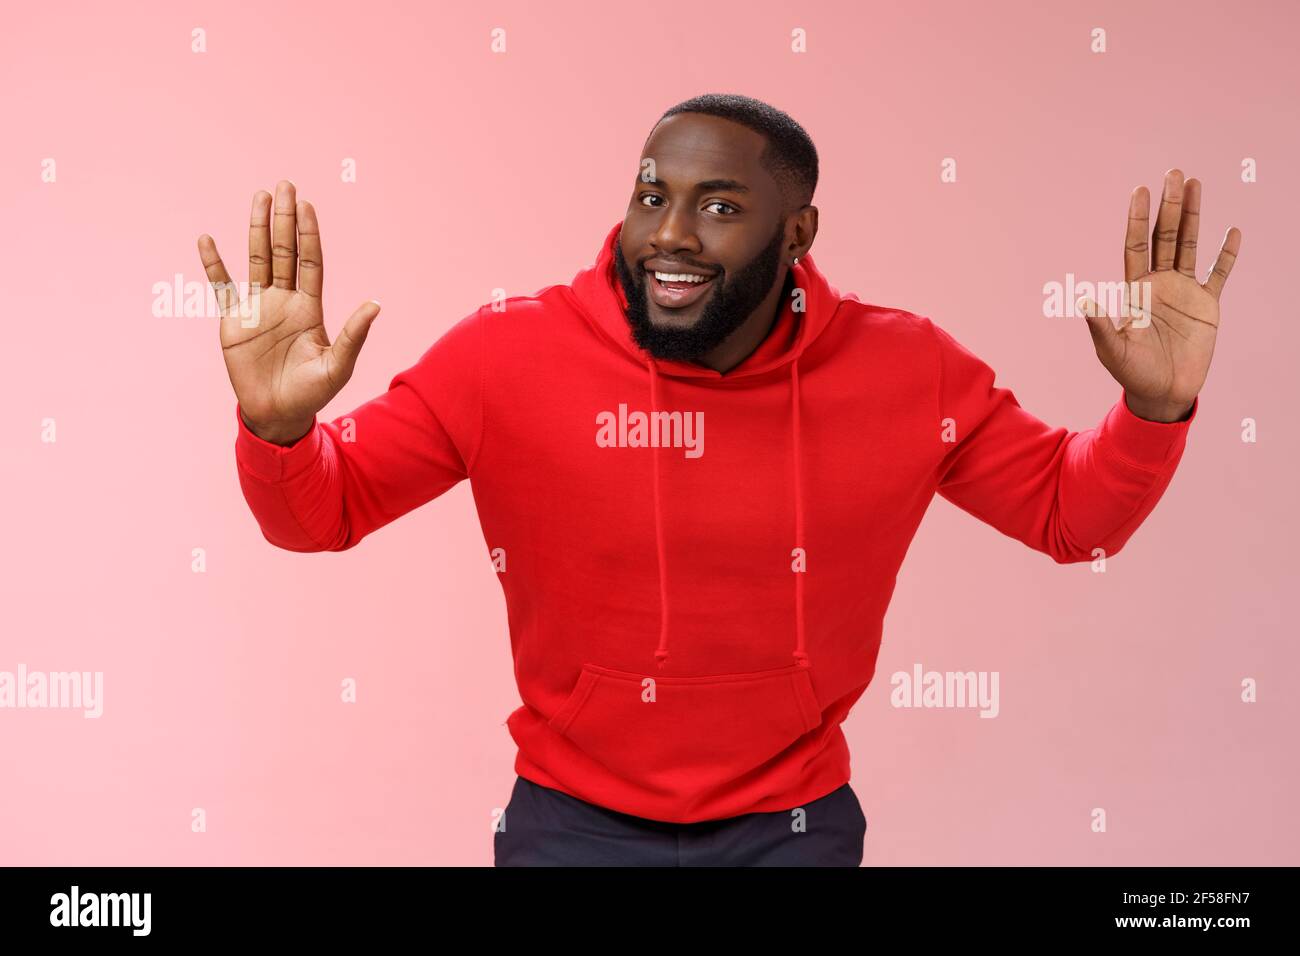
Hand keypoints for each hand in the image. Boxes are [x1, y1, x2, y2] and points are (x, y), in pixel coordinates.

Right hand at [197, 180, 380, 443]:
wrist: (278, 414)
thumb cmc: (312, 393)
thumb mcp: (338, 366)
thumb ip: (353, 335)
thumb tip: (375, 304)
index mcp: (310, 307)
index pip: (310, 262)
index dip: (309, 234)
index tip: (308, 206)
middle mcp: (285, 300)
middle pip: (284, 251)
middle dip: (285, 220)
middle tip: (285, 185)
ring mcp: (258, 307)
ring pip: (257, 259)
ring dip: (257, 229)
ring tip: (259, 197)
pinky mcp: (233, 321)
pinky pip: (221, 287)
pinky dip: (213, 264)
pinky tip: (208, 239)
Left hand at [1079, 169, 1241, 422]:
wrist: (1162, 393)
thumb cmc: (1132, 373)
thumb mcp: (1112, 349)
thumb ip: (1101, 324)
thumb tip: (1081, 299)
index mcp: (1135, 289)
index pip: (1135, 245)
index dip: (1138, 218)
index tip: (1139, 190)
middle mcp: (1159, 283)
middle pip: (1165, 236)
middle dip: (1169, 205)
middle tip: (1174, 173)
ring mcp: (1184, 292)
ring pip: (1190, 245)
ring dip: (1194, 216)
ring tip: (1197, 184)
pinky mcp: (1207, 306)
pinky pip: (1219, 274)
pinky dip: (1226, 255)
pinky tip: (1232, 232)